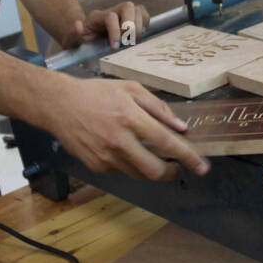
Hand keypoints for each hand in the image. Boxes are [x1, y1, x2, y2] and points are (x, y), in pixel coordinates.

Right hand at [52, 77, 207, 180]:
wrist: (59, 105)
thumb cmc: (97, 93)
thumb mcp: (130, 89)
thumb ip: (158, 108)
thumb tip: (180, 127)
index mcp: (130, 118)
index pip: (166, 142)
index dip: (188, 157)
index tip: (203, 167)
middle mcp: (119, 141)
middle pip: (154, 170)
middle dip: (172, 172)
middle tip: (178, 166)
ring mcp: (106, 157)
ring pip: (139, 174)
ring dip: (153, 169)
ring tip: (155, 156)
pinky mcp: (96, 166)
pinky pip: (122, 171)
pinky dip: (131, 164)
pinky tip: (128, 150)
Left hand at [76, 1, 149, 48]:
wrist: (84, 35)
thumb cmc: (80, 39)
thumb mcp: (73, 39)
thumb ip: (75, 34)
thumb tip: (78, 25)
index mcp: (97, 17)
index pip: (110, 17)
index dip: (115, 31)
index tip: (114, 47)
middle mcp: (112, 11)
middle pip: (128, 6)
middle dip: (131, 25)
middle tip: (128, 42)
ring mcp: (122, 12)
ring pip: (138, 9)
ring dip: (139, 26)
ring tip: (132, 41)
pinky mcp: (131, 17)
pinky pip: (143, 14)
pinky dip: (144, 24)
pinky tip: (137, 36)